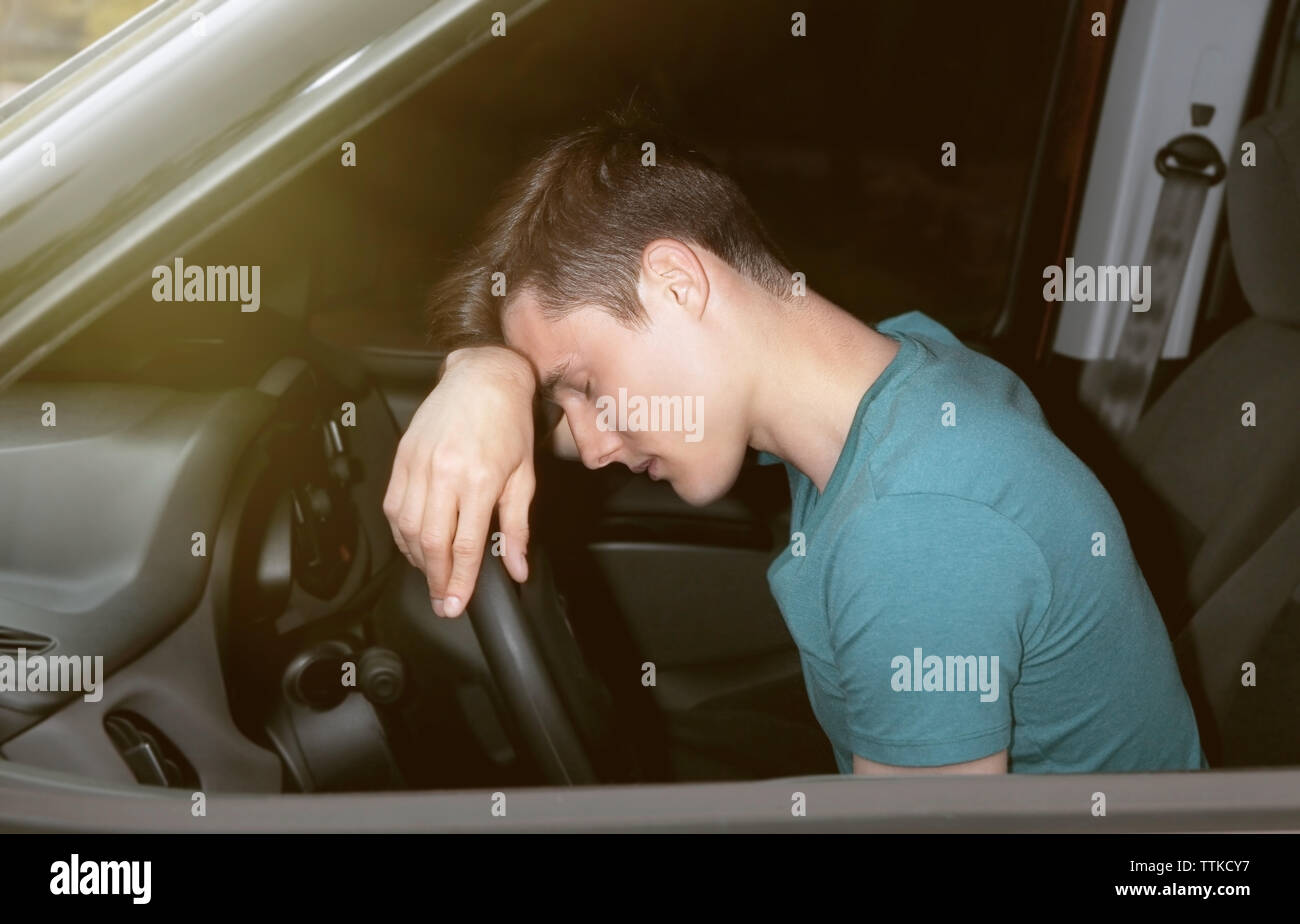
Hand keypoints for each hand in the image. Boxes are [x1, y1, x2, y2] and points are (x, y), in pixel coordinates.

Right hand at [383, 345, 535, 616]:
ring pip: (406, 527)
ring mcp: (419, 464)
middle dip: (435, 579)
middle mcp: (445, 473)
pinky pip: (393, 506)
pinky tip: (412, 543)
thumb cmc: (509, 422)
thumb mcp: (524, 477)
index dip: (460, 581)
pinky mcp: (403, 457)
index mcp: (480, 479)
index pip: (466, 544)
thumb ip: (518, 527)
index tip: (456, 604)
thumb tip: (516, 567)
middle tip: (442, 601)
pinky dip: (400, 532)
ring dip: (416, 558)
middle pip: (431, 542)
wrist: (484, 377)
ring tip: (432, 573)